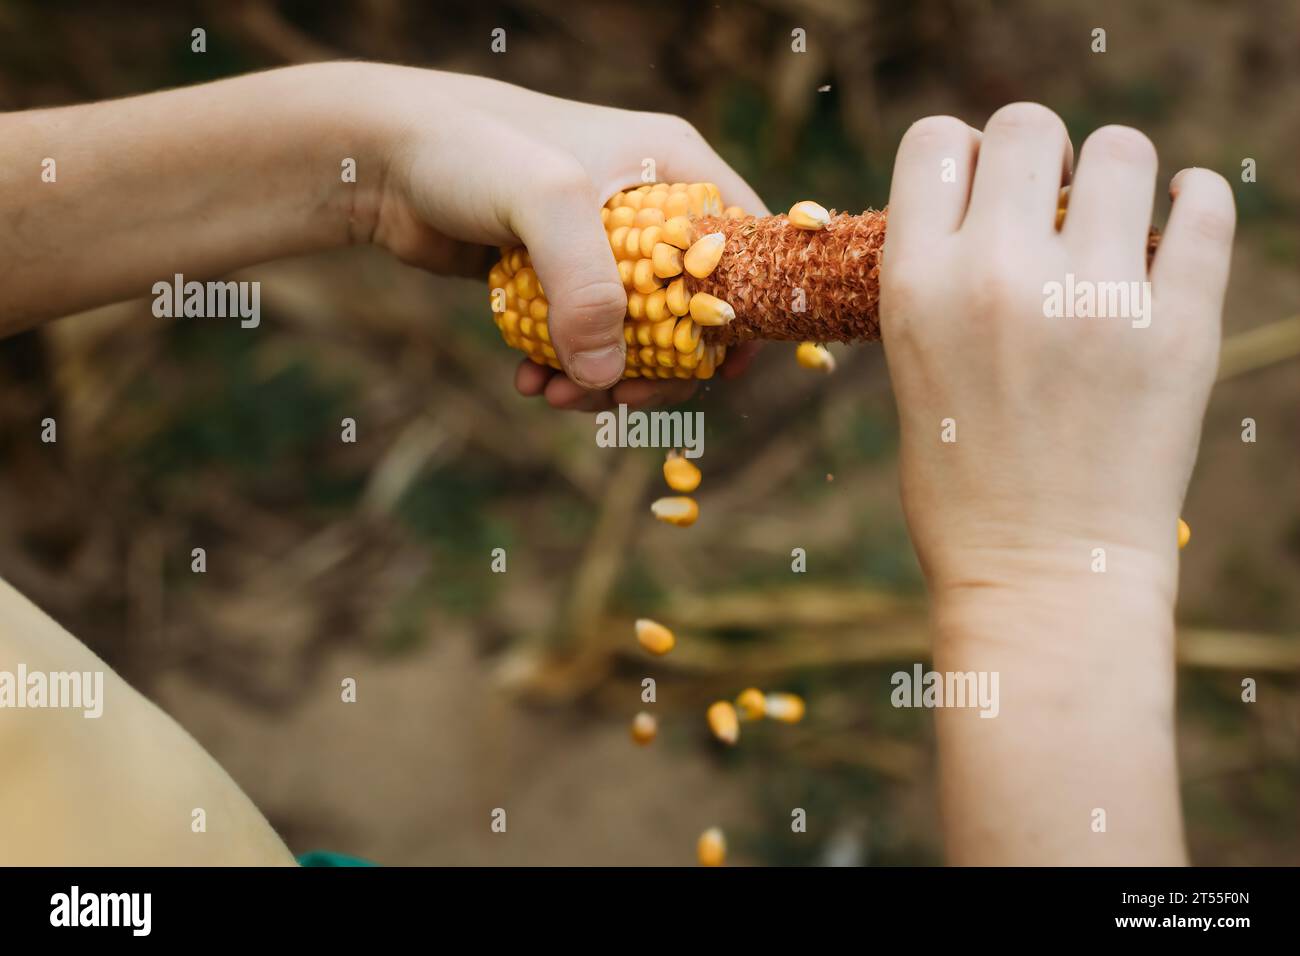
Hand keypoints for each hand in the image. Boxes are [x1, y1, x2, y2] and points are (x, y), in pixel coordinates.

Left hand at [360, 65, 768, 409]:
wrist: (382, 157)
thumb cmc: (472, 152)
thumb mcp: (545, 203)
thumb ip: (587, 289)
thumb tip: (607, 377)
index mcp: (671, 165)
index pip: (742, 241)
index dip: (744, 308)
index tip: (724, 370)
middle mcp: (645, 203)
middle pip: (690, 303)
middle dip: (660, 364)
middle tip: (618, 398)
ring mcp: (599, 242)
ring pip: (632, 330)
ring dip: (603, 376)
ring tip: (556, 397)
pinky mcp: (555, 273)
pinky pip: (582, 334)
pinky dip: (564, 367)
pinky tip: (528, 380)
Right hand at [879, 103, 1234, 863]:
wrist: (1041, 579)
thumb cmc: (963, 484)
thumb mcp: (913, 372)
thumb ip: (940, 281)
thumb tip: (991, 203)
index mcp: (916, 285)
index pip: (935, 142)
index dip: (961, 156)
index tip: (981, 190)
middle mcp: (997, 274)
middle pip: (1025, 125)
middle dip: (1037, 155)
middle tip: (1051, 205)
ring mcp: (1092, 296)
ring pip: (1120, 149)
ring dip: (1114, 174)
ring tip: (1111, 224)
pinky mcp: (1176, 323)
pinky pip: (1204, 205)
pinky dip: (1194, 203)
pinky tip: (1175, 227)